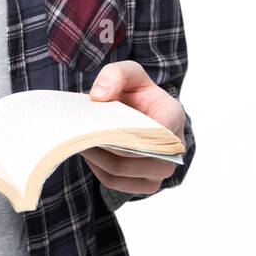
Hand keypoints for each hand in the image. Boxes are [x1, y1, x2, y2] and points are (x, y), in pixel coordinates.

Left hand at [79, 61, 184, 197]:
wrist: (142, 114)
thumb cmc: (137, 94)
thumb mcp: (128, 73)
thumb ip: (115, 74)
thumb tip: (99, 96)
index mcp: (173, 116)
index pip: (152, 131)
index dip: (123, 131)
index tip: (99, 123)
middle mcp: (175, 148)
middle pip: (133, 156)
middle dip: (104, 145)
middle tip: (81, 133)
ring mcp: (163, 169)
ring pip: (121, 172)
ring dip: (96, 158)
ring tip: (81, 141)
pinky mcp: (148, 183)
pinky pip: (116, 183)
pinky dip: (98, 170)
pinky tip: (90, 154)